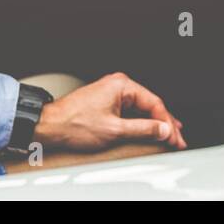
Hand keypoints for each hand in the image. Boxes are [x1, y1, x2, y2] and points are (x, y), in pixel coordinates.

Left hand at [34, 73, 186, 151]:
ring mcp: (111, 91)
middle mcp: (118, 84)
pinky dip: (140, 120)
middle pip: (149, 104)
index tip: (175, 137)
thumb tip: (163, 129)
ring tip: (168, 134)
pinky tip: (147, 128)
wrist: (47, 125)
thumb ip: (143, 129)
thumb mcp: (114, 130)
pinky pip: (130, 109)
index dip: (167, 123)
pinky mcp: (105, 100)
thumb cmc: (74, 124)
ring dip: (154, 122)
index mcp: (123, 85)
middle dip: (164, 123)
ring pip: (140, 107)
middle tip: (176, 139)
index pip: (154, 103)